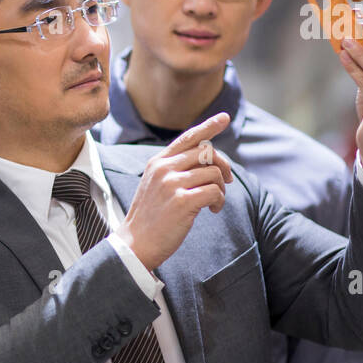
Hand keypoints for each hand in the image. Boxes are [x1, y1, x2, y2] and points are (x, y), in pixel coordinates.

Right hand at [118, 113, 233, 271]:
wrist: (136, 244)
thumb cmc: (150, 217)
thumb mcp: (156, 185)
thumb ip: (175, 169)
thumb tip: (207, 160)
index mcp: (158, 162)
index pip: (188, 137)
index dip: (208, 126)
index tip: (224, 118)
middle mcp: (164, 168)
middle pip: (206, 152)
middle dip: (223, 166)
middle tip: (227, 181)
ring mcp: (172, 184)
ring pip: (213, 173)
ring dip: (221, 188)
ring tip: (215, 202)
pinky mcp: (182, 201)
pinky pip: (214, 191)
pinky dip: (219, 201)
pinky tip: (213, 210)